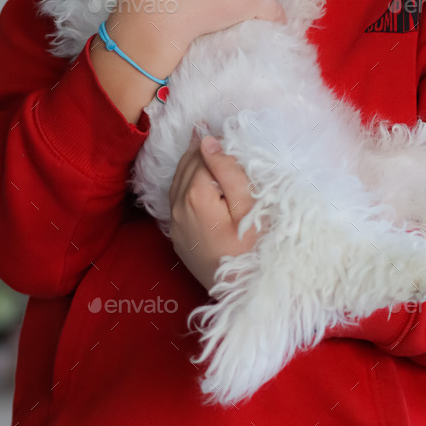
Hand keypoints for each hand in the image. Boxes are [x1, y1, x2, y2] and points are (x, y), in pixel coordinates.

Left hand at [169, 130, 258, 292]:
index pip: (202, 155)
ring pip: (178, 179)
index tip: (225, 133)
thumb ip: (228, 171)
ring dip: (190, 162)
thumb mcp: (248, 207)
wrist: (238, 293)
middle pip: (187, 165)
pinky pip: (176, 196)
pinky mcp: (176, 234)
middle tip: (212, 132)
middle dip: (200, 148)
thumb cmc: (251, 249)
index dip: (215, 143)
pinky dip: (185, 180)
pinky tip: (197, 177)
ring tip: (203, 147)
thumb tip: (208, 141)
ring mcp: (174, 222)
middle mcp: (177, 206)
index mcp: (195, 195)